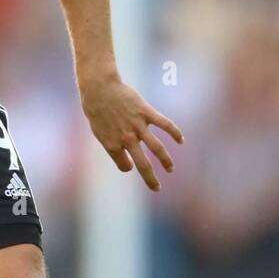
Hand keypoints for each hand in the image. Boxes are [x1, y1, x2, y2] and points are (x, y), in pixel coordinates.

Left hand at [80, 75, 182, 190]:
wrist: (99, 89)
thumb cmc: (97, 111)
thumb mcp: (99, 133)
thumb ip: (113, 147)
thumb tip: (128, 162)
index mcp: (113, 145)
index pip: (125, 165)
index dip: (128, 166)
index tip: (131, 164)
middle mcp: (127, 138)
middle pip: (143, 164)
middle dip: (151, 179)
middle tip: (157, 188)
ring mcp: (137, 125)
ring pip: (157, 148)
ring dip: (165, 160)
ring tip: (170, 169)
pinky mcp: (146, 112)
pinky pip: (164, 124)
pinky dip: (174, 132)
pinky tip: (181, 140)